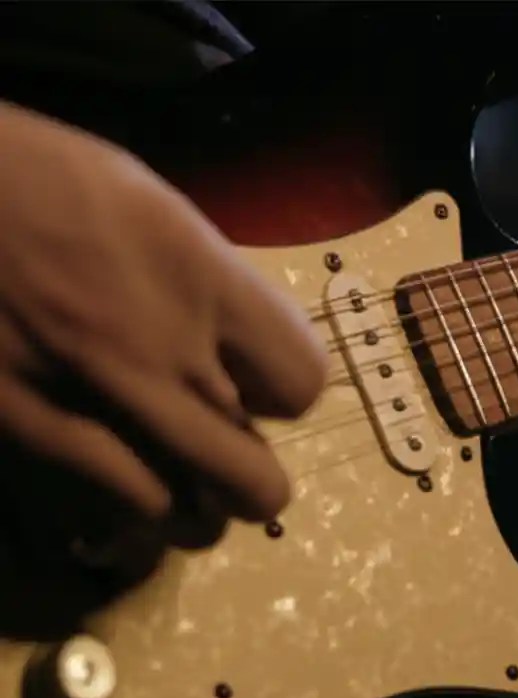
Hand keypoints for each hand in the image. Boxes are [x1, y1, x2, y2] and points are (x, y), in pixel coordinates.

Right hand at [0, 102, 325, 552]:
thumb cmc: (36, 174)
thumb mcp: (150, 204)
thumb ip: (207, 281)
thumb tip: (238, 340)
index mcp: (198, 275)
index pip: (300, 381)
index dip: (284, 391)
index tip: (257, 382)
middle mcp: (155, 345)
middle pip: (253, 475)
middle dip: (252, 479)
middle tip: (232, 461)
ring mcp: (82, 394)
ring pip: (181, 513)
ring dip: (187, 504)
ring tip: (177, 484)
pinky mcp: (16, 424)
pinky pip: (99, 507)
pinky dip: (118, 514)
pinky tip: (112, 491)